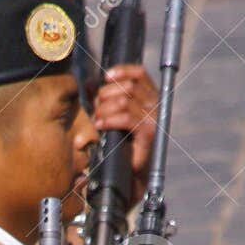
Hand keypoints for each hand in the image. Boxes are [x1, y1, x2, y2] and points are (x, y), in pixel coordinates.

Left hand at [93, 65, 157, 198]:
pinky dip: (109, 120)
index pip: (139, 73)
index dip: (122, 70)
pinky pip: (127, 118)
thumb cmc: (121, 143)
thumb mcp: (113, 115)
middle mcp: (155, 106)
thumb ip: (106, 99)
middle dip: (106, 94)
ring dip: (105, 108)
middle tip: (96, 108)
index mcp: (150, 97)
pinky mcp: (148, 134)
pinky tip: (100, 125)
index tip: (105, 76)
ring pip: (125, 100)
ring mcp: (153, 119)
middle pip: (129, 86)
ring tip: (97, 119)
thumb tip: (88, 84)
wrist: (131, 174)